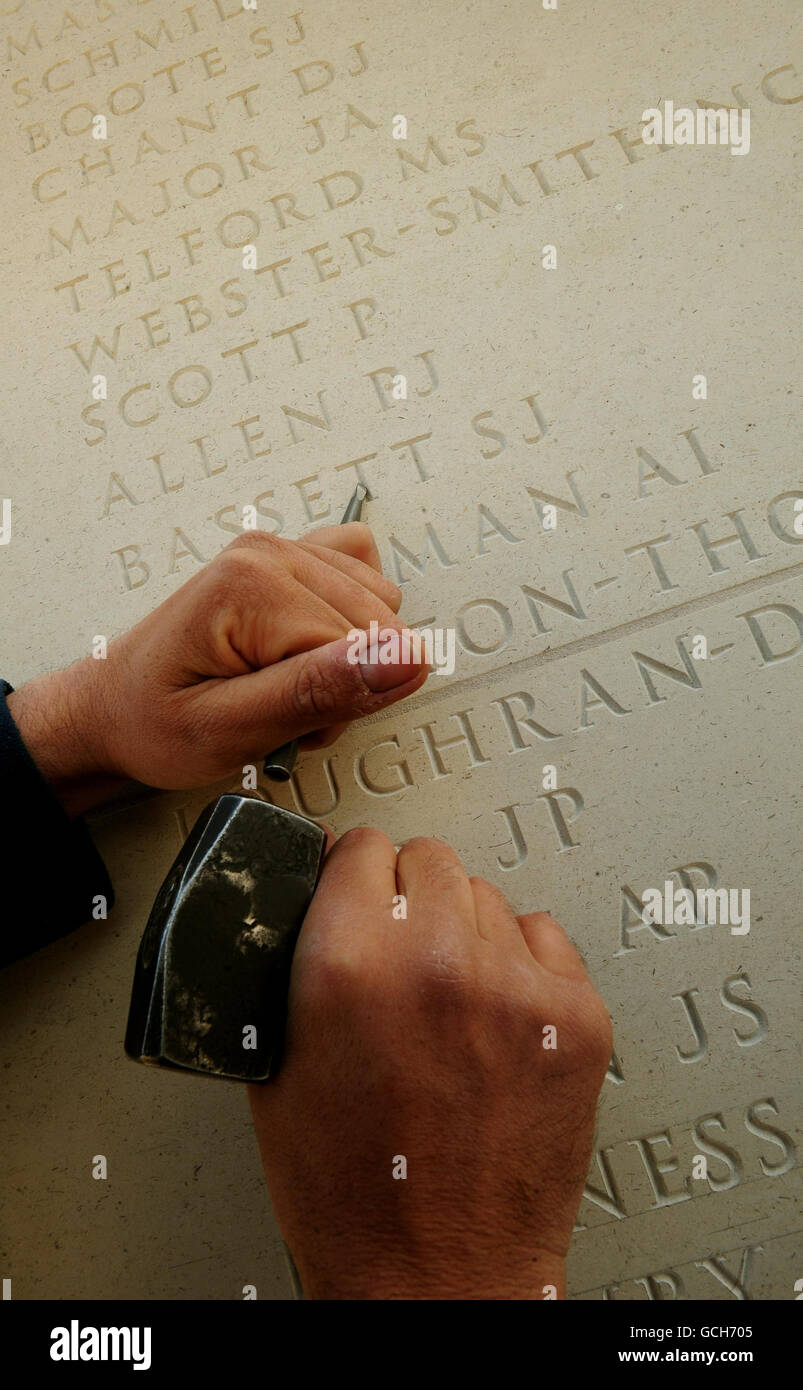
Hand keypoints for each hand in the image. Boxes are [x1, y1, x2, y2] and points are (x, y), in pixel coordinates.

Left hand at [7, 527, 427, 815]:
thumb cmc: (154, 721)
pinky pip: (365, 578)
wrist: (115, 709)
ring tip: (281, 686)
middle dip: (342, 686)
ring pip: (380, 611)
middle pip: (378, 627)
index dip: (334, 707)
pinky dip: (349, 626)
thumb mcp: (231, 728)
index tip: (281, 724)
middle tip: (277, 711)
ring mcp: (282, 550)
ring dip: (344, 663)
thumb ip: (320, 691)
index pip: (363, 649)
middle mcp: (271, 552)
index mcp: (253, 582)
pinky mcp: (293, 558)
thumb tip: (406, 658)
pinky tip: (305, 647)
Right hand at [249, 831, 611, 1299]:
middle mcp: (435, 960)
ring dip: (464, 932)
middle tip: (402, 954)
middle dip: (408, 899)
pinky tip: (494, 1018)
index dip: (354, 875)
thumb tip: (326, 900)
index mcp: (346, 963)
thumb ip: (304, 962)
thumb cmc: (351, 1192)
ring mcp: (514, 986)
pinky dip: (520, 966)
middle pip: (430, 859)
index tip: (360, 889)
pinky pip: (544, 938)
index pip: (360, 847)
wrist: (435, 1277)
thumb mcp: (278, 1062)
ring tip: (448, 1000)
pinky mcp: (575, 1017)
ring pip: (487, 896)